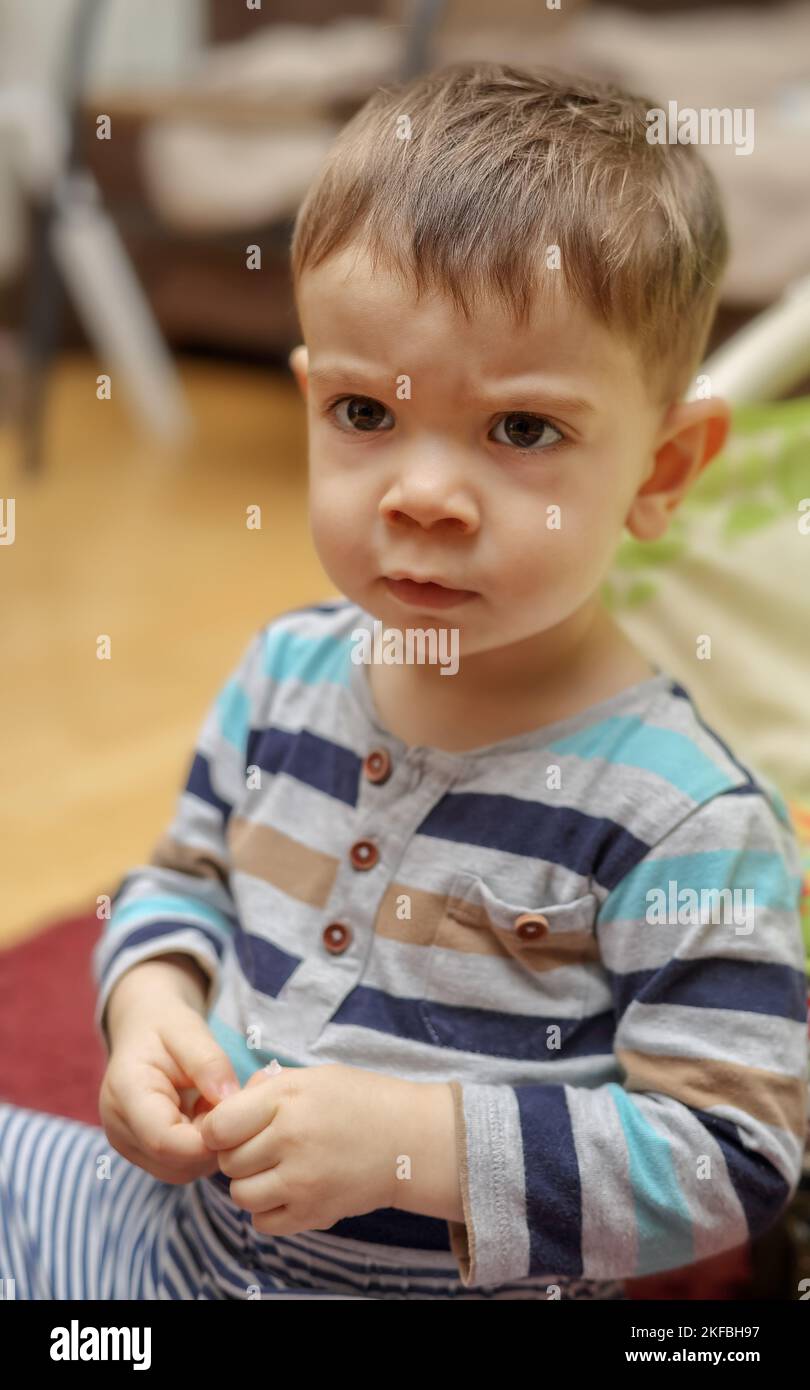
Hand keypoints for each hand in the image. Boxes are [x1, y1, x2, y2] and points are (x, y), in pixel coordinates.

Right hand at [99, 985, 240, 1184]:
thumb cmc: (165, 1027)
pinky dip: (202, 1149)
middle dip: (214, 1142)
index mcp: (125, 1093)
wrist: (141, 1031)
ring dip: (209, 1146)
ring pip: (180, 1170)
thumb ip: (209, 1063)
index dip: (209, 1137)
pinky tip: (206, 1116)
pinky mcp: (141, 1153)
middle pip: (174, 1162)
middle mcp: (119, 1128)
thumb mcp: (189, 1030)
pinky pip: (179, 1166)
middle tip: (232, 1103)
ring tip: (216, 1105)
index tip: (239, 1113)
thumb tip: (230, 1100)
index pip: (165, 1140)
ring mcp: (128, 1145)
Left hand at [199, 1062, 420, 1235]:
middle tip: (264, 1146)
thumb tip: (226, 1109)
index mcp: (288, 1099)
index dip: (219, 1129)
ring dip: (251, 1184)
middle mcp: (291, 1140)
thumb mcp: (313, 1077)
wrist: (410, 1140)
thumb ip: (266, 1089)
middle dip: (238, 1155)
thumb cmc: (361, 1101)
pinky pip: (262, 1223)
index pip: (218, 1126)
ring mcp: (302, 1180)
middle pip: (228, 1162)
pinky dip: (268, 1211)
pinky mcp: (314, 1213)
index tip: (233, 1128)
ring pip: (240, 1195)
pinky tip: (288, 1190)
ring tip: (276, 1169)